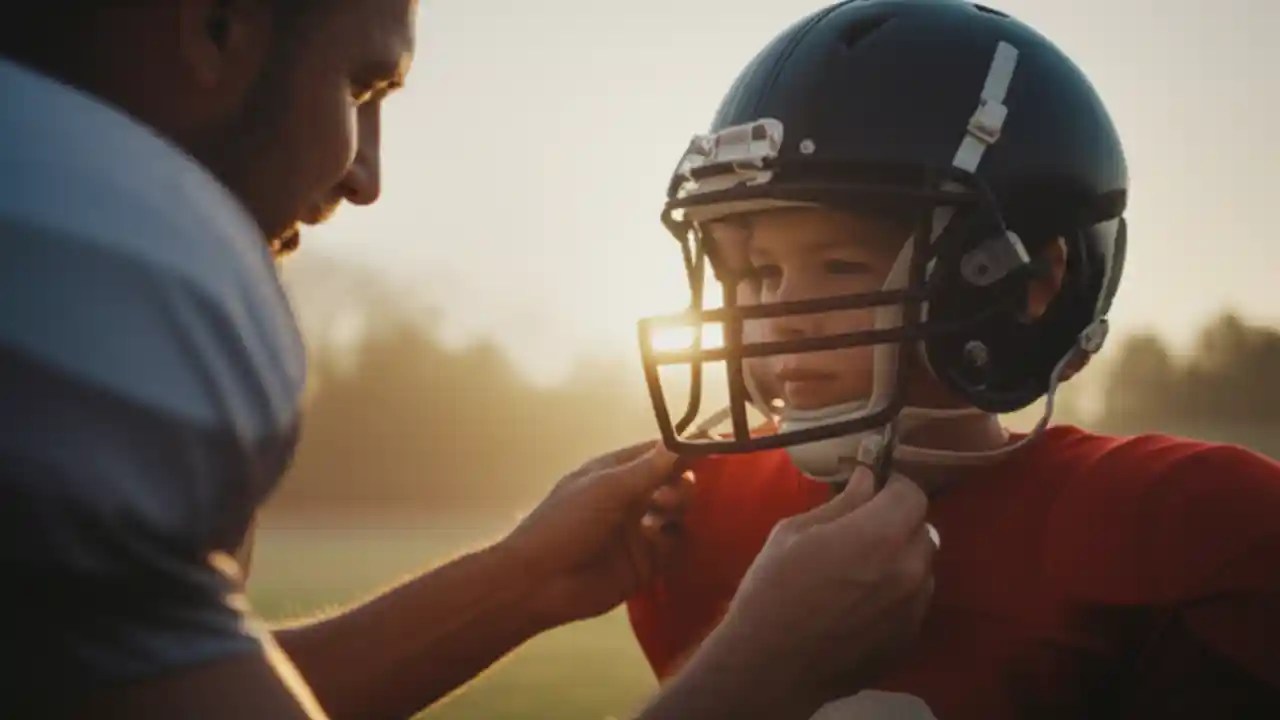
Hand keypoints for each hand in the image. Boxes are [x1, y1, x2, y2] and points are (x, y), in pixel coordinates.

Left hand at [499, 441, 694, 627]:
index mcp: (614, 473)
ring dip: (681, 510)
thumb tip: (682, 442)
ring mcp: (639, 531)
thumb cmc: (567, 524)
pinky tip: (674, 539)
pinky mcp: (647, 563)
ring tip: (670, 517)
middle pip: (673, 483)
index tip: (714, 447)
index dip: (682, 450)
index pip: (656, 454)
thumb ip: (648, 469)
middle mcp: (630, 498)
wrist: (541, 583)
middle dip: (683, 483)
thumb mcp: (606, 488)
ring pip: (677, 513)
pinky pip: (675, 546)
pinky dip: (681, 540)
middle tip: (679, 493)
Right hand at [691, 467, 934, 714]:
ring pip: (921, 568)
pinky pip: (914, 603)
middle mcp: (909, 569)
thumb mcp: (794, 533)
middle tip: (863, 531)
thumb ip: (841, 503)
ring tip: (862, 572)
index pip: (913, 495)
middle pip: (923, 530)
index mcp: (880, 535)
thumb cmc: (772, 589)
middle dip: (898, 523)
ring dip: (901, 560)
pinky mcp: (909, 640)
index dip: (894, 488)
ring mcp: (914, 609)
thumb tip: (868, 479)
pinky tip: (862, 605)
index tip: (874, 491)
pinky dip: (897, 594)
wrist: (770, 665)